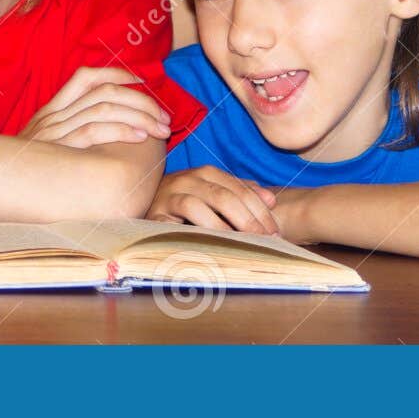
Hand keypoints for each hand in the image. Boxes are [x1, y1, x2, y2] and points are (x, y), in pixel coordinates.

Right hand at [21, 67, 171, 147]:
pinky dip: (122, 130)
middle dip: (141, 101)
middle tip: (165, 117)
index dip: (117, 73)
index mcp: (51, 110)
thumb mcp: (42, 147)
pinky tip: (141, 137)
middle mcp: (53, 115)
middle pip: (105, 92)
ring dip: (140, 116)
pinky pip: (94, 131)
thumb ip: (67, 134)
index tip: (141, 81)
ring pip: (105, 108)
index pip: (86, 77)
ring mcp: (54, 131)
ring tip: (161, 129)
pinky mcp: (58, 148)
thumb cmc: (26, 175)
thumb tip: (107, 130)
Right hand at [148, 166, 279, 234]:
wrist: (143, 206)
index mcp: (207, 173)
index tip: (275, 231)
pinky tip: (214, 244)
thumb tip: (271, 200)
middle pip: (225, 196)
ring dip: (225, 225)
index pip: (240, 189)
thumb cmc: (185, 205)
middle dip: (249, 219)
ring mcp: (171, 194)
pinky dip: (199, 229)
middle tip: (265, 240)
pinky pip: (179, 218)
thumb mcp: (215, 197)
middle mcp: (189, 178)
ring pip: (201, 204)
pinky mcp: (156, 213)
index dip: (260, 210)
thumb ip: (242, 195)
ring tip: (243, 243)